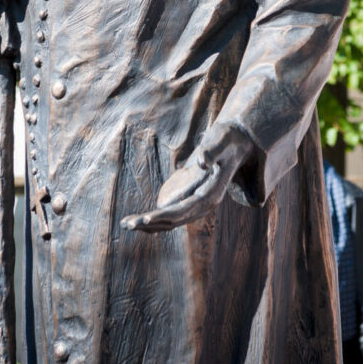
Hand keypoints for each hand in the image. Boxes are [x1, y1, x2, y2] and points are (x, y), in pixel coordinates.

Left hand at [122, 124, 253, 231]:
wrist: (238, 142)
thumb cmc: (228, 139)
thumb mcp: (223, 139)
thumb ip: (212, 150)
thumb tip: (201, 162)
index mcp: (212, 193)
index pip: (186, 208)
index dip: (166, 214)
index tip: (146, 218)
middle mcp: (204, 204)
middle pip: (175, 218)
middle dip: (151, 222)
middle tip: (126, 224)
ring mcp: (196, 204)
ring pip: (171, 219)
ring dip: (149, 223)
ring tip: (125, 224)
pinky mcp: (190, 199)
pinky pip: (171, 213)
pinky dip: (155, 219)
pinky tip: (137, 222)